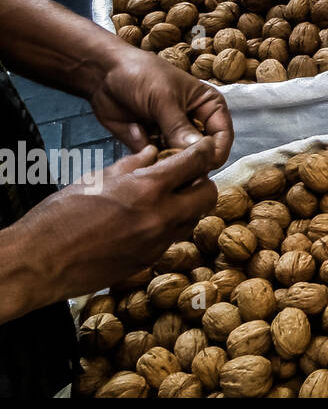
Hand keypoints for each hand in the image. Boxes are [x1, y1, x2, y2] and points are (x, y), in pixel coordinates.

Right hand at [6, 144, 216, 313]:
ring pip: (192, 219)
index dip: (206, 150)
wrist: (40, 261)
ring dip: (187, 206)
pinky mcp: (148, 261)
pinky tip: (146, 220)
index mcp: (148, 188)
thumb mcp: (97, 178)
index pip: (196, 162)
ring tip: (165, 198)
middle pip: (208, 194)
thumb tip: (153, 152)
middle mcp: (161, 216)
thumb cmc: (60, 215)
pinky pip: (171, 238)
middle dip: (202, 182)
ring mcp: (157, 242)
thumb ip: (132, 165)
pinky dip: (167, 226)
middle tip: (187, 177)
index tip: (207, 146)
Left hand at [89, 47, 233, 166]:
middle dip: (189, 162)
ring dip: (166, 164)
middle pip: (202, 153)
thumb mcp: (163, 99)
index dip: (215, 152)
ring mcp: (172, 136)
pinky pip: (156, 163)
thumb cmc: (141, 75)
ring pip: (179, 162)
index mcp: (208, 107)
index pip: (222, 136)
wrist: (103, 73)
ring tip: (149, 153)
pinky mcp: (151, 146)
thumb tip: (199, 155)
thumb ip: (180, 128)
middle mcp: (194, 124)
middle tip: (171, 165)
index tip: (201, 165)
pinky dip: (148, 161)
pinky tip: (136, 144)